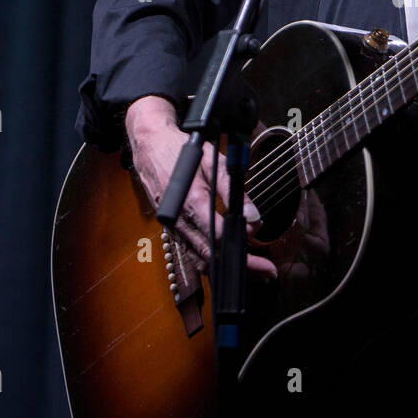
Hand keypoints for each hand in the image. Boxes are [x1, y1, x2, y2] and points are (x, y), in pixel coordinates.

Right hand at [124, 95, 277, 278]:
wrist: (150, 146)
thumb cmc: (183, 150)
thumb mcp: (213, 161)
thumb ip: (233, 190)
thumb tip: (254, 218)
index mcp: (190, 202)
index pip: (218, 237)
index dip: (241, 246)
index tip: (261, 253)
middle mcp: (178, 220)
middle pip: (212, 255)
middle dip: (240, 266)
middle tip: (267, 272)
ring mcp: (172, 227)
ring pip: (200, 259)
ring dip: (227, 267)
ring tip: (255, 270)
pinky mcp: (171, 229)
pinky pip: (191, 253)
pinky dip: (211, 261)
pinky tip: (229, 261)